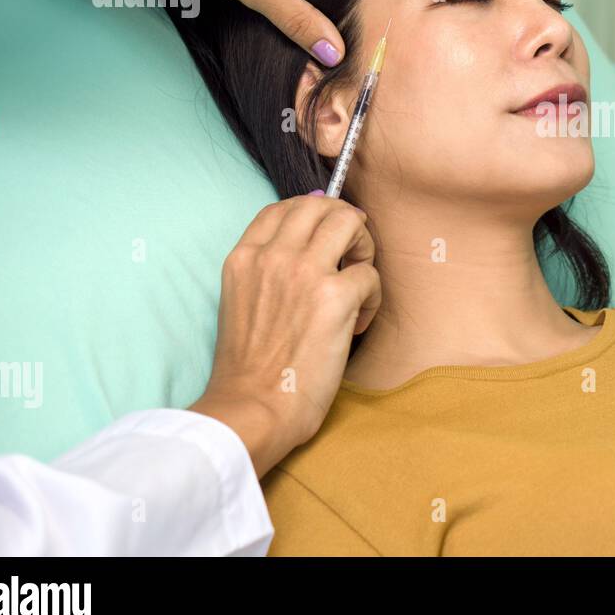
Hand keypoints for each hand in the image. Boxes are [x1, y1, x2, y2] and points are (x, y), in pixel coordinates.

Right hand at [188, 192, 380, 477]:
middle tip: (352, 259)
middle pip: (321, 205)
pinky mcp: (335, 296)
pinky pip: (370, 275)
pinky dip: (373, 299)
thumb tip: (307, 242)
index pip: (282, 207)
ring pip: (349, 222)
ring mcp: (303, 271)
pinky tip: (356, 326)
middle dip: (345, 224)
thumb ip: (267, 271)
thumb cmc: (250, 369)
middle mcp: (272, 256)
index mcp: (243, 258)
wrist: (252, 409)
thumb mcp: (241, 303)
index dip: (314, 214)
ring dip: (364, 248)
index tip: (329, 238)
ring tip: (359, 284)